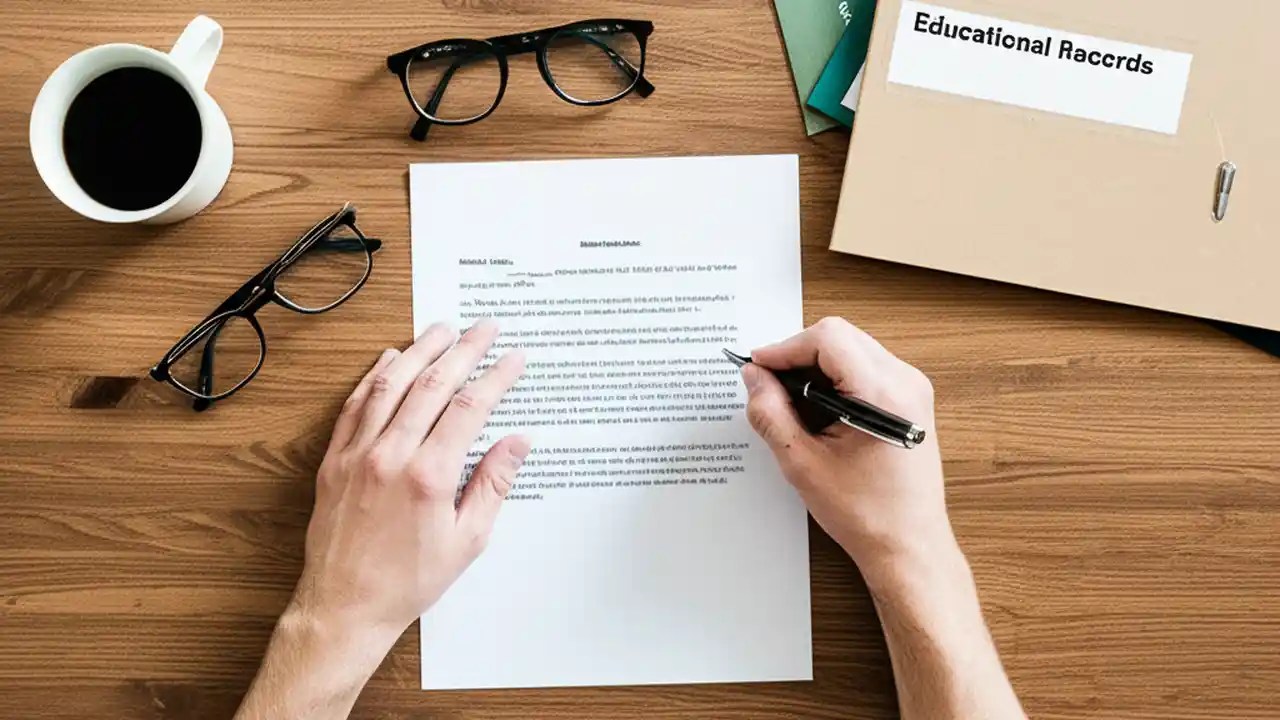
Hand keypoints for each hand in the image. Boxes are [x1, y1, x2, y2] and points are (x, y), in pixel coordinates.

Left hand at [291, 319, 528, 654]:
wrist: (345, 606)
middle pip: (433, 384)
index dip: (496, 376)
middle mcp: (391, 456)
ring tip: (442, 329)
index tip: (512, 358)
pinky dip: (375, 376)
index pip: (471, 407)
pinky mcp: (334, 460)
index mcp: (429, 476)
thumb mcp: (467, 540)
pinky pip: (356, 404)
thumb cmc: (407, 581)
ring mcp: (358, 454)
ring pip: (391, 383)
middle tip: (484, 328)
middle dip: (464, 349)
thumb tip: (517, 443)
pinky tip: (390, 358)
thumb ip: (493, 484)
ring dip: (419, 350)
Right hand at [742, 317, 953, 588]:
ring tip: (792, 402)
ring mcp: (913, 389)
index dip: (785, 349)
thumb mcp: (802, 464)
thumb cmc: (866, 513)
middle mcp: (905, 382)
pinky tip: (819, 408)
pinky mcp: (912, 399)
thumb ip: (771, 413)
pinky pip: (867, 366)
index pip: (827, 338)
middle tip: (769, 386)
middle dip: (799, 355)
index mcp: (884, 393)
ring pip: (852, 348)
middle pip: (840, 336)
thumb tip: (753, 377)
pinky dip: (836, 376)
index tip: (758, 369)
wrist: (909, 545)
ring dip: (817, 365)